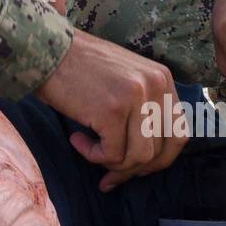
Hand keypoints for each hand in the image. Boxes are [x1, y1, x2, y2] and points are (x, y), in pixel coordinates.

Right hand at [37, 28, 189, 191]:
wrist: (46, 50)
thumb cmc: (79, 67)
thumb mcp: (125, 77)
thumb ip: (145, 107)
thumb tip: (149, 159)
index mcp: (163, 78)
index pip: (178, 133)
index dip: (160, 159)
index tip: (137, 168)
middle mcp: (155, 86)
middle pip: (160, 150)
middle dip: (134, 169)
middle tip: (110, 175)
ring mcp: (135, 98)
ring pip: (138, 157)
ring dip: (111, 163)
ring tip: (90, 149)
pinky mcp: (112, 111)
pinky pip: (111, 154)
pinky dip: (92, 155)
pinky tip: (77, 139)